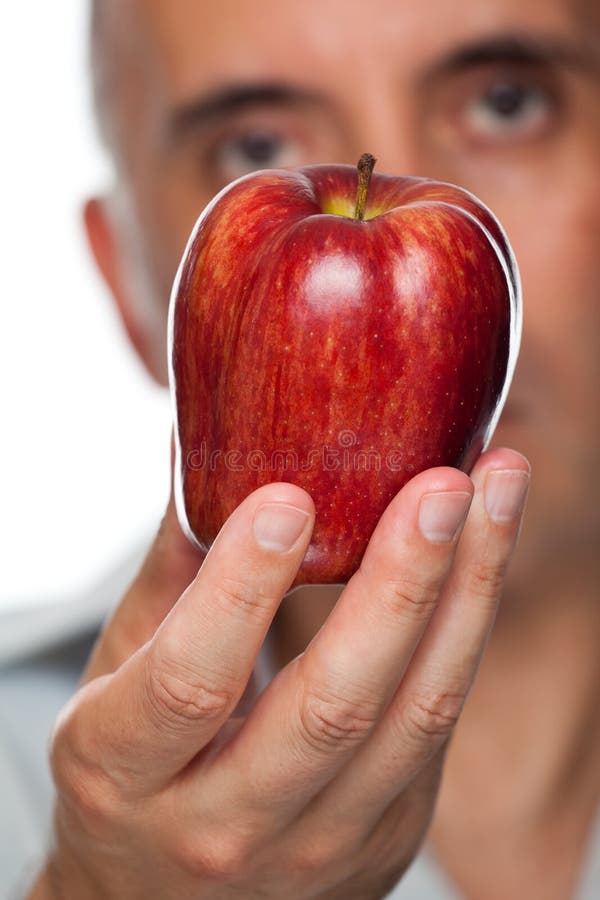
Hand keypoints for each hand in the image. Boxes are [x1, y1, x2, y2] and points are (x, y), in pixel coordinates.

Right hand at [33, 448, 528, 899]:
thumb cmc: (130, 770)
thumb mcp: (118, 675)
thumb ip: (174, 568)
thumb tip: (206, 447)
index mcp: (126, 773)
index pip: (190, 681)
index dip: (240, 589)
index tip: (288, 498)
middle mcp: (224, 826)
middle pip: (331, 708)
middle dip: (398, 586)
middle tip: (441, 486)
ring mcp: (319, 845)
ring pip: (414, 717)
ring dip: (467, 595)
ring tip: (497, 491)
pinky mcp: (385, 836)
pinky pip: (438, 723)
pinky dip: (467, 629)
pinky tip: (482, 553)